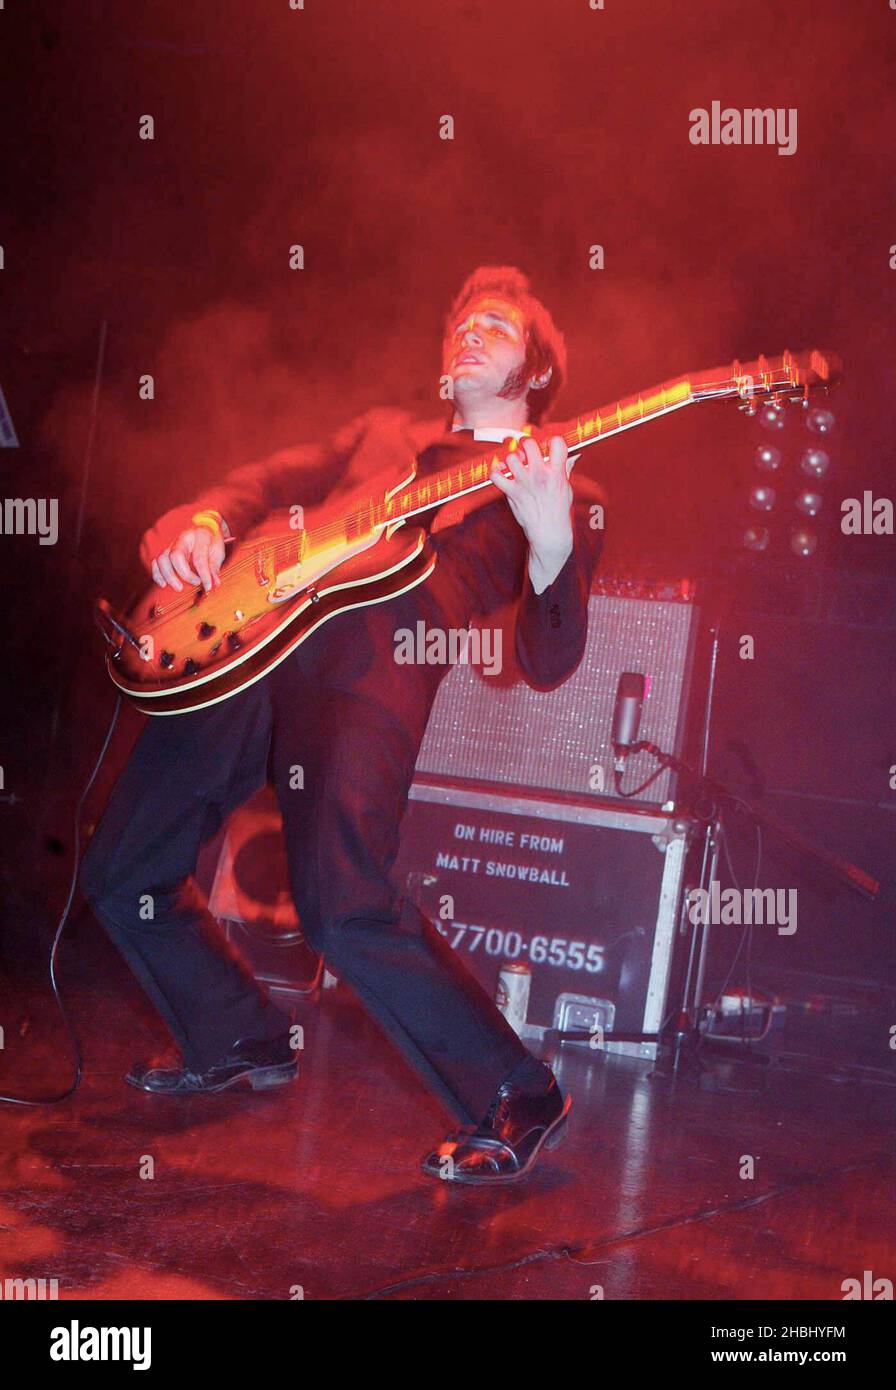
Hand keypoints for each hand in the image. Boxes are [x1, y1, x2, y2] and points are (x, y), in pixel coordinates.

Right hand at [148, 525, 225, 591]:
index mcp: (200, 536)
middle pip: (175, 556)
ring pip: (162, 559)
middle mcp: (182, 538)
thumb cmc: (211, 541)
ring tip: (179, 587)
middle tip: (195, 584)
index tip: (208, 587)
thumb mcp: (218, 551)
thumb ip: (214, 568)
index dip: (204, 575)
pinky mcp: (164, 550)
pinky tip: (163, 584)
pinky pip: (155, 562)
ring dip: (168, 576)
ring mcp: (171, 544)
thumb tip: (213, 584)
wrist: (202, 527)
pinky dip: (157, 574)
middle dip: (184, 574)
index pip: (199, 558)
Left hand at [490, 435, 573, 591]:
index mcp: (557, 472)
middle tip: (527, 450)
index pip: (556, 442)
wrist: (549, 533)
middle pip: (528, 443)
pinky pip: (496, 475)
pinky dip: (495, 471)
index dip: (551, 440)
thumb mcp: (566, 487)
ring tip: (516, 463)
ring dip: (512, 457)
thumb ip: (564, 468)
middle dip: (526, 443)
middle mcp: (540, 475)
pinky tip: (502, 472)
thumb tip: (570, 454)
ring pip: (511, 457)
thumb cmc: (559, 510)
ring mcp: (524, 483)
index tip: (548, 445)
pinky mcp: (512, 493)